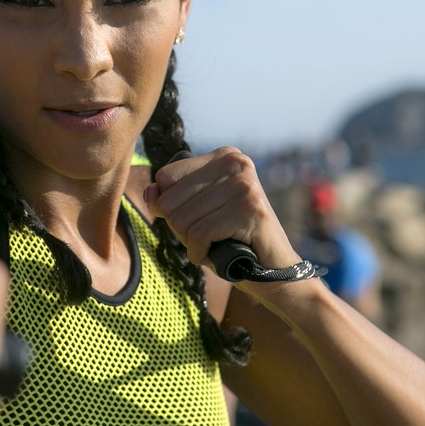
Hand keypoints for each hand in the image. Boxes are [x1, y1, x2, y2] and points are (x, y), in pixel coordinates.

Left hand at [144, 148, 300, 288]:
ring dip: (192, 244)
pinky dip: (200, 254)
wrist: (275, 270)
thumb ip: (173, 198)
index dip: (170, 207)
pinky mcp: (250, 211)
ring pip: (182, 220)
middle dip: (181, 229)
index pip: (165, 177)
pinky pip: (199, 235)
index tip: (197, 218)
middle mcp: (235, 163)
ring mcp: (244, 186)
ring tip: (217, 244)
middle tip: (209, 236)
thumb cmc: (232, 240)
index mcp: (223, 156)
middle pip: (170, 201)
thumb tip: (149, 193)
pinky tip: (218, 255)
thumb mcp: (198, 212)